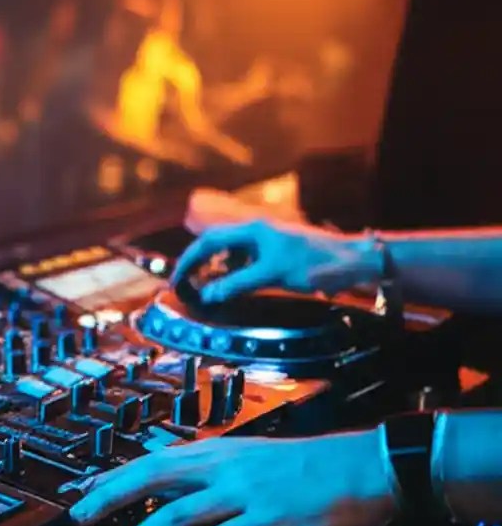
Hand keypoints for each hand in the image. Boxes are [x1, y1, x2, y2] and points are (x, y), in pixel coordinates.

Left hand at [69, 432, 398, 525]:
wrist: (364, 467)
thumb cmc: (310, 466)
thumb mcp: (254, 457)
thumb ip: (216, 470)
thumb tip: (180, 486)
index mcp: (218, 449)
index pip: (152, 459)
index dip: (114, 474)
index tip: (84, 489)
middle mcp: (222, 465)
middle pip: (149, 477)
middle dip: (108, 498)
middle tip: (79, 520)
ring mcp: (241, 492)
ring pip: (173, 515)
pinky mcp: (263, 519)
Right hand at [173, 220, 382, 302]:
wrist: (349, 260)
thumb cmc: (312, 263)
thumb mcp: (271, 275)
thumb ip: (236, 284)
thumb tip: (205, 295)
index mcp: (251, 230)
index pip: (209, 241)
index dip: (189, 260)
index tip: (177, 279)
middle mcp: (255, 231)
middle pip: (215, 243)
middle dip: (197, 262)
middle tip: (183, 283)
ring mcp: (265, 240)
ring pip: (229, 252)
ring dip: (214, 268)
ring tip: (204, 287)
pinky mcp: (274, 252)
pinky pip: (243, 260)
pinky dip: (231, 272)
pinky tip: (231, 285)